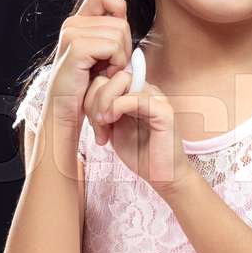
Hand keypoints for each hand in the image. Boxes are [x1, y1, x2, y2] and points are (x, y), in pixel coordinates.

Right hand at [45, 0, 135, 134]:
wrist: (65, 110)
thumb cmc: (85, 87)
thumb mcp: (100, 55)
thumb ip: (109, 32)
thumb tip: (123, 12)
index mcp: (78, 21)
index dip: (118, 9)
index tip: (117, 38)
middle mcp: (72, 23)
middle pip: (121, 21)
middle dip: (124, 48)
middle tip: (109, 66)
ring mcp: (72, 33)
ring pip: (120, 33)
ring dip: (120, 59)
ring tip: (105, 73)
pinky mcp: (76, 47)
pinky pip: (113, 47)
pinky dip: (115, 64)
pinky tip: (103, 76)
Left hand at [90, 72, 193, 195]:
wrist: (161, 176)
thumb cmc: (139, 154)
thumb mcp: (113, 128)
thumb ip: (105, 110)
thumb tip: (87, 97)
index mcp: (136, 94)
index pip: (110, 77)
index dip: (94, 95)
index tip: (93, 121)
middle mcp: (148, 91)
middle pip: (113, 76)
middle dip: (96, 98)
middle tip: (96, 123)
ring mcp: (157, 99)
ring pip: (122, 81)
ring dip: (104, 103)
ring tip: (102, 126)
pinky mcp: (164, 111)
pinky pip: (135, 98)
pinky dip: (117, 107)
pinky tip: (110, 122)